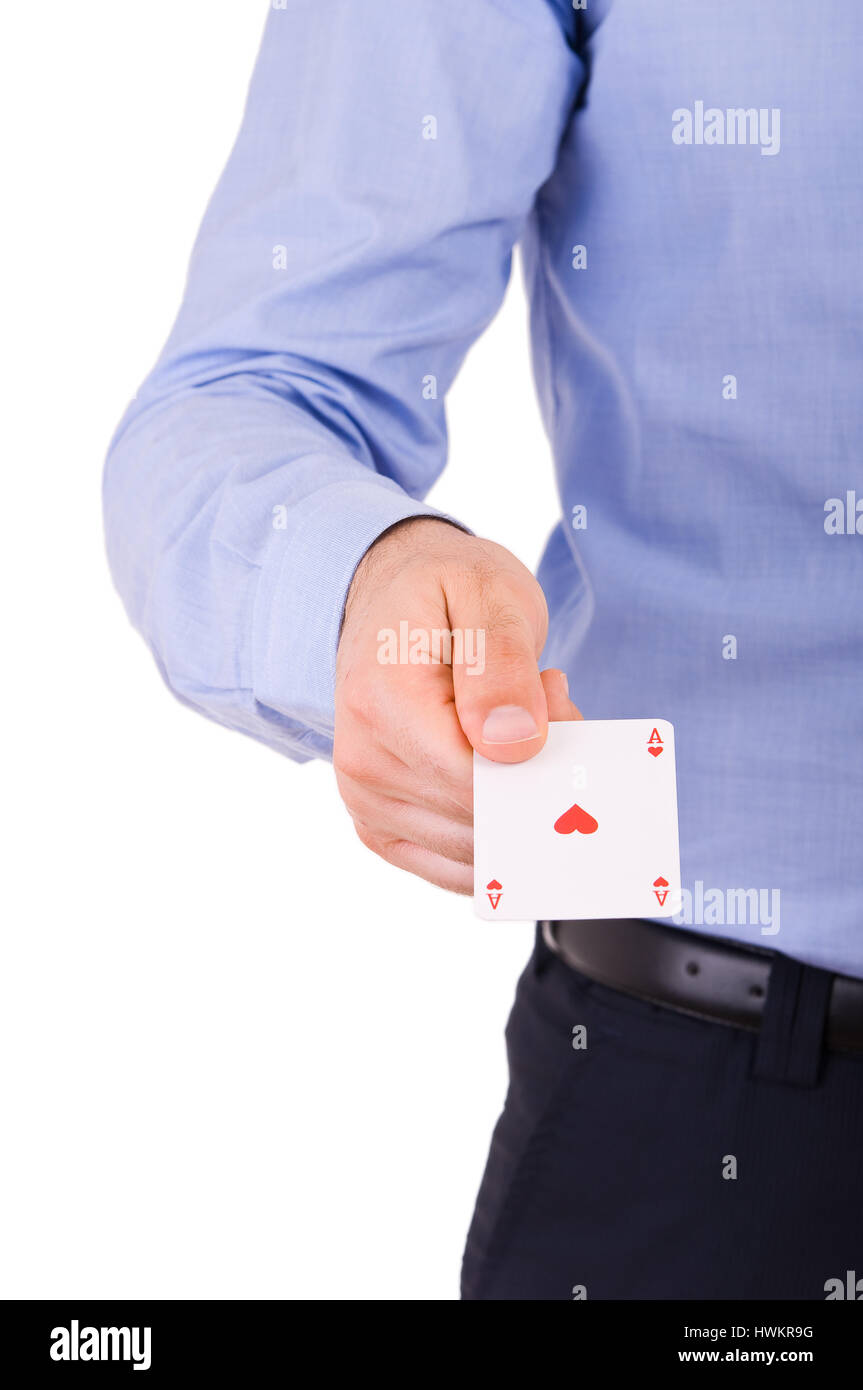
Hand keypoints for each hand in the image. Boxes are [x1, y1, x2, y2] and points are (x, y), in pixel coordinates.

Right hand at [334, 518, 581, 891]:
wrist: (390, 592)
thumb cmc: (442, 588)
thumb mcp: (486, 593)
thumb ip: (501, 665)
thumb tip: (515, 746)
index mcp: (381, 702)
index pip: (478, 778)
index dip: (542, 761)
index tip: (562, 706)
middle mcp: (364, 762)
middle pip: (481, 820)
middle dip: (537, 780)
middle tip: (545, 703)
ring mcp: (367, 801)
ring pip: (476, 850)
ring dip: (520, 802)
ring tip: (516, 723)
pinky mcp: (380, 825)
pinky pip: (456, 865)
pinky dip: (500, 830)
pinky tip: (502, 770)